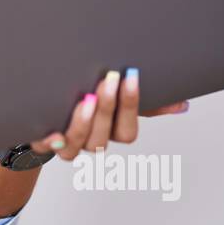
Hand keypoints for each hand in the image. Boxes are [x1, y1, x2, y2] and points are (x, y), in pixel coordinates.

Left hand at [30, 68, 188, 161]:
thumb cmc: (92, 104)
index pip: (127, 131)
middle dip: (107, 109)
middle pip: (102, 138)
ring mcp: (66, 145)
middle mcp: (90, 143)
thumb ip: (148, 102)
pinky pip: (44, 147)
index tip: (131, 76)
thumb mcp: (120, 101)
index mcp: (112, 133)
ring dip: (82, 124)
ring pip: (76, 146)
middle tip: (108, 80)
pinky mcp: (41, 141)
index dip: (130, 106)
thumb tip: (182, 104)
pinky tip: (53, 131)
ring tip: (85, 98)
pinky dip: (49, 141)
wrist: (48, 115)